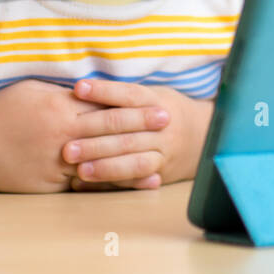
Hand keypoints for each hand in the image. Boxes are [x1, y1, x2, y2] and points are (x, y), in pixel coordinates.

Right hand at [0, 79, 168, 192]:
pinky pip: (86, 184)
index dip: (133, 104)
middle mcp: (62, 134)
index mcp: (59, 107)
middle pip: (109, 128)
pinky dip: (110, 183)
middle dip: (141, 124)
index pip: (104, 104)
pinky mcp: (51, 184)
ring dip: (133, 159)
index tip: (156, 102)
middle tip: (167, 120)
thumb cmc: (1, 113)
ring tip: (160, 159)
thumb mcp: (32, 91)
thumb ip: (63, 92)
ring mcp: (57, 161)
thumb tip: (89, 88)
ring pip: (102, 160)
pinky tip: (130, 184)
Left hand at [62, 81, 212, 191]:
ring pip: (134, 162)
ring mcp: (164, 153)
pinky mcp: (161, 174)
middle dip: (96, 141)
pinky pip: (135, 181)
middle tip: (67, 148)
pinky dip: (110, 184)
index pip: (130, 95)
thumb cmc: (165, 111)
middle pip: (128, 134)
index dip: (105, 91)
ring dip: (105, 167)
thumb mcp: (153, 95)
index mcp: (158, 102)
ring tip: (79, 170)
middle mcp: (163, 128)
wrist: (205, 136)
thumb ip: (124, 96)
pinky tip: (87, 185)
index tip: (79, 88)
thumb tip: (82, 88)